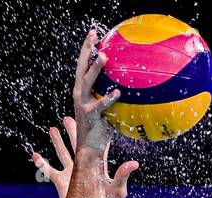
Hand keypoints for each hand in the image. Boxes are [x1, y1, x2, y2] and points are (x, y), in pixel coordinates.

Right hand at [32, 116, 137, 197]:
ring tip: (52, 129)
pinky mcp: (62, 183)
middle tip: (68, 118)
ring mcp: (71, 174)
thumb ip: (123, 175)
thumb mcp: (118, 190)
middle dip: (72, 131)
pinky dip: (42, 163)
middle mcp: (83, 167)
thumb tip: (134, 163)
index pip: (96, 144)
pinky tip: (35, 155)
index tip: (92, 117)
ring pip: (63, 154)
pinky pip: (49, 171)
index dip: (94, 131)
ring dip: (57, 142)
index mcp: (97, 165)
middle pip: (77, 144)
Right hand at [72, 29, 119, 152]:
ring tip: (103, 57)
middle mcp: (79, 95)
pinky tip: (117, 93)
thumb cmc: (101, 130)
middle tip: (93, 35)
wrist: (90, 150)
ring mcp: (82, 105)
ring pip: (86, 83)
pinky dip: (107, 99)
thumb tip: (132, 86)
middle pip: (81, 68)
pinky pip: (99, 106)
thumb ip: (115, 96)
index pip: (84, 66)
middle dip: (86, 50)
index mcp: (83, 91)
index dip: (87, 49)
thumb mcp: (108, 109)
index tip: (94, 34)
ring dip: (94, 69)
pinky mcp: (89, 116)